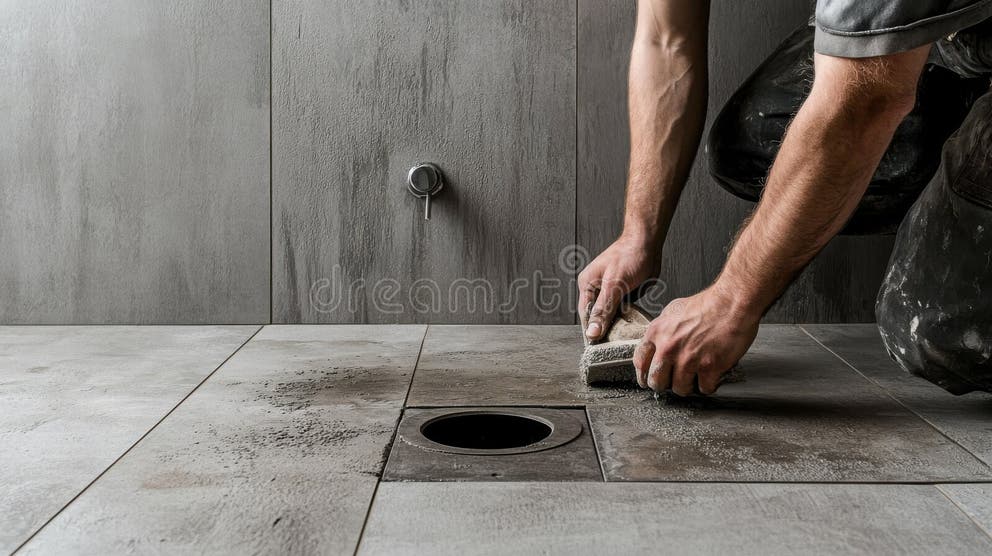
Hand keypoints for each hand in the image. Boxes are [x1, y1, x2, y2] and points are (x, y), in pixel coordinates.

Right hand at [577, 235, 660, 340]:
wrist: (648, 242)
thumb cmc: (629, 256)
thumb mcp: (614, 285)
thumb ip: (603, 309)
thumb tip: (592, 332)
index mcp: (587, 285)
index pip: (586, 315)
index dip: (592, 332)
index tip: (599, 349)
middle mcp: (596, 290)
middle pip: (598, 317)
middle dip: (606, 330)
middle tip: (614, 347)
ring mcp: (611, 292)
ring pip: (611, 316)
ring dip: (618, 325)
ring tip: (624, 339)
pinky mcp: (624, 293)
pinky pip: (623, 311)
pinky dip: (627, 318)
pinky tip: (633, 328)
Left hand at [633, 284, 759, 395]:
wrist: (733, 303)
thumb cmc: (708, 304)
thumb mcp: (673, 310)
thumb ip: (662, 329)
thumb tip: (657, 344)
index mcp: (657, 332)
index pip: (640, 363)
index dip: (644, 375)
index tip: (647, 380)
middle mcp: (669, 348)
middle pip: (656, 382)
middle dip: (665, 385)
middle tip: (674, 381)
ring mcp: (688, 359)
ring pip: (680, 389)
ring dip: (688, 386)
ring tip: (696, 377)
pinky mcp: (709, 367)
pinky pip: (704, 389)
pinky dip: (709, 385)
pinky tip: (712, 376)